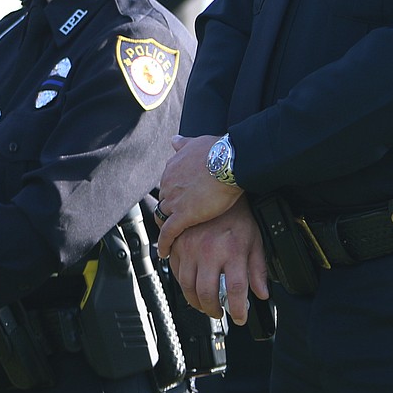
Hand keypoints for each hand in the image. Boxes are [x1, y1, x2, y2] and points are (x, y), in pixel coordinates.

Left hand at [156, 135, 240, 251]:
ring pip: (163, 218)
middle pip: (164, 203)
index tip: (177, 202)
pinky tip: (165, 252)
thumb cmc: (219, 150)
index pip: (167, 186)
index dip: (173, 196)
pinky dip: (165, 243)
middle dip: (169, 212)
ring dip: (166, 228)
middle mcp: (169, 184)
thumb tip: (175, 140)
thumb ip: (184, 144)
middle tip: (174, 222)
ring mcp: (174, 201)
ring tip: (170, 239)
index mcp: (172, 169)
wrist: (229, 161)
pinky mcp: (182, 215)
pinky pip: (168, 232)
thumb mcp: (197, 142)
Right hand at [167, 199, 269, 324]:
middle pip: (207, 293)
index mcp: (232, 251)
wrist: (215, 187)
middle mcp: (209, 251)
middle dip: (213, 310)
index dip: (238, 310)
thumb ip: (258, 268)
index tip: (239, 318)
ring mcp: (190, 248)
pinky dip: (182, 284)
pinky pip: (175, 271)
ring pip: (187, 286)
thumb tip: (261, 292)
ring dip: (195, 301)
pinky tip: (191, 286)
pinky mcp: (177, 243)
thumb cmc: (238, 213)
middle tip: (219, 313)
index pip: (236, 290)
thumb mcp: (255, 240)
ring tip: (204, 304)